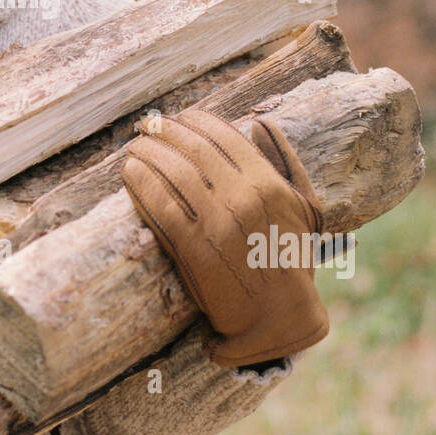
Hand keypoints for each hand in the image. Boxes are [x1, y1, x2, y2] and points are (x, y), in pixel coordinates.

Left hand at [121, 108, 329, 366]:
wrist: (279, 317)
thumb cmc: (291, 259)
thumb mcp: (305, 206)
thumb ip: (286, 161)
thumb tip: (259, 123)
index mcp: (268, 183)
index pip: (222, 135)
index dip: (194, 120)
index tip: (178, 118)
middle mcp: (242, 197)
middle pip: (192, 148)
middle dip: (164, 131)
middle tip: (147, 126)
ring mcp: (215, 222)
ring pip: (172, 172)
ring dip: (147, 153)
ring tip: (134, 147)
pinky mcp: (193, 248)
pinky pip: (159, 205)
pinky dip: (141, 183)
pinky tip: (130, 173)